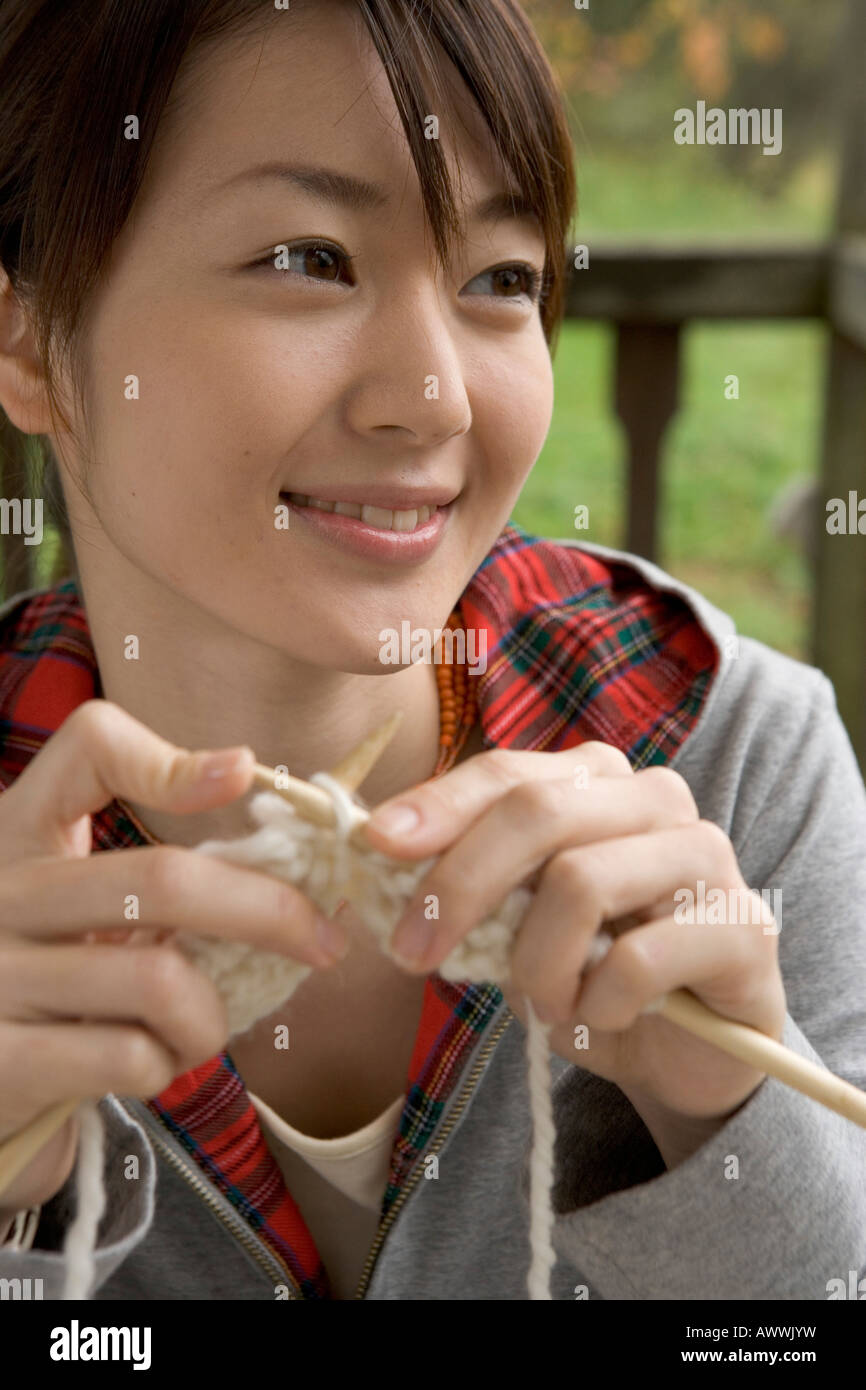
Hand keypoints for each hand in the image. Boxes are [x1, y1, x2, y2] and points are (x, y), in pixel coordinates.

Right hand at [0, 700, 347, 1215]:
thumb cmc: (48, 984)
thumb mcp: (73, 905)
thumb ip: (146, 873)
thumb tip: (262, 812)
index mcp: (21, 834)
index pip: (89, 746)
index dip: (172, 758)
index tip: (242, 774)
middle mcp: (1, 893)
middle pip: (165, 879)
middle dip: (269, 913)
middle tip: (324, 943)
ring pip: (159, 981)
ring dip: (211, 1017)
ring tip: (203, 1030)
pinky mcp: (1, 1061)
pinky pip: (129, 1056)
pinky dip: (167, 1066)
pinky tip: (152, 1064)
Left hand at [363, 744, 785, 1161]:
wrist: (686, 1051)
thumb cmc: (589, 971)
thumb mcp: (515, 923)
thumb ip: (473, 883)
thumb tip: (381, 860)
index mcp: (597, 781)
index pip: (509, 773)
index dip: (439, 805)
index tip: (377, 844)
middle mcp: (656, 799)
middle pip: (539, 812)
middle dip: (461, 883)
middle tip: (413, 953)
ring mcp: (707, 855)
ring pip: (581, 882)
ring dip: (536, 963)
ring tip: (544, 1004)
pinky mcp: (743, 926)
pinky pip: (637, 958)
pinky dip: (595, 1003)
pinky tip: (601, 1017)